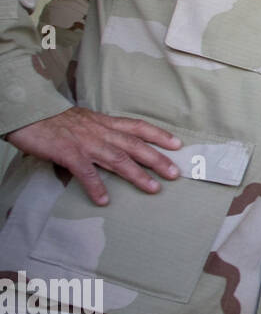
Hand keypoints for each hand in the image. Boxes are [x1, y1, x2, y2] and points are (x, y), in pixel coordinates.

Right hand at [4, 107, 181, 205]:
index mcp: (106, 123)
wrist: (30, 113)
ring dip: (137, 175)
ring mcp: (87, 143)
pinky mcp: (69, 154)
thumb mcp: (85, 120)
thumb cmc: (56, 119)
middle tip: (175, 173)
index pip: (139, 127)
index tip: (177, 144)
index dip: (159, 135)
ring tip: (153, 189)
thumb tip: (113, 145)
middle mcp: (101, 132)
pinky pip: (86, 173)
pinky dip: (96, 186)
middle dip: (158, 160)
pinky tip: (104, 200)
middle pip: (136, 146)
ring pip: (118, 160)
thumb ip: (101, 131)